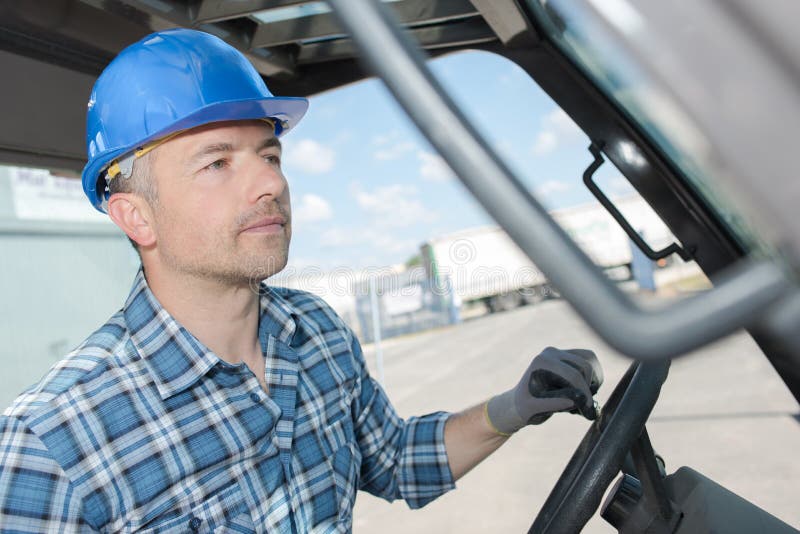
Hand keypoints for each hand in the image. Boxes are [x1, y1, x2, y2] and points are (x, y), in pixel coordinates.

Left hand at [485, 347, 602, 435]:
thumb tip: (580, 399)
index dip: (585, 394)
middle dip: (588, 388)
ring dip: (593, 380)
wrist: (521, 403)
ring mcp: (560, 352)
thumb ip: (557, 403)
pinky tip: (585, 391)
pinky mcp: (567, 355)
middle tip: (583, 408)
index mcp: (542, 362)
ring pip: (590, 360)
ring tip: (584, 398)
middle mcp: (551, 352)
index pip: (573, 376)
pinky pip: (589, 359)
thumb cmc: (527, 407)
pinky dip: (593, 375)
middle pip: (585, 367)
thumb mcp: (538, 409)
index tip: (588, 411)